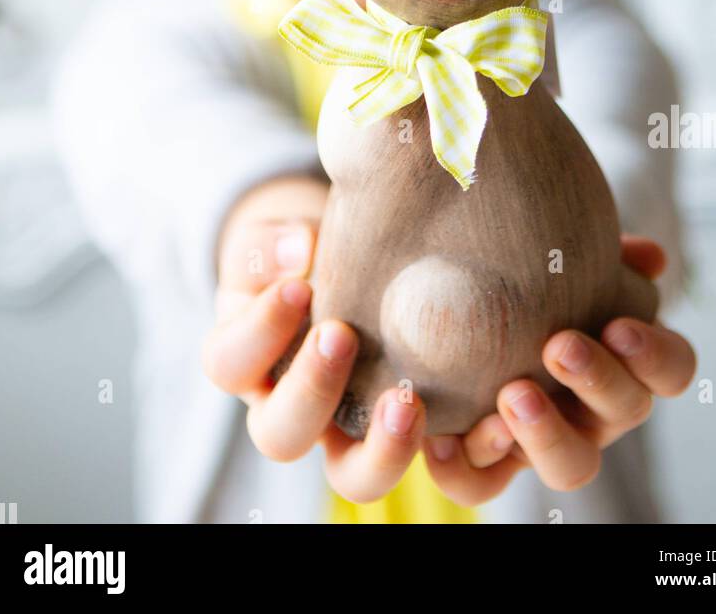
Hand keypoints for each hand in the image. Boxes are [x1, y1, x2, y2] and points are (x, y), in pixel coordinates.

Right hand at [201, 175, 431, 503]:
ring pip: (353, 478)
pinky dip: (458, 458)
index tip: (298, 286)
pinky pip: (431, 472)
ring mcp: (348, 431)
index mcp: (246, 362)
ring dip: (383, 450)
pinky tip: (486, 418)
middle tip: (341, 336)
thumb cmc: (299, 255)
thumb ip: (273, 243)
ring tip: (409, 402)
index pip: (229, 364)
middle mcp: (290, 409)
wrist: (339, 265)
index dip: (260, 331)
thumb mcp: (274, 237)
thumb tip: (302, 250)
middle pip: (281, 436)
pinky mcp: (408, 435)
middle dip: (312, 390)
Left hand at [421, 235, 696, 505]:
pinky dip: (459, 465)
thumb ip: (600, 253)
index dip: (655, 355)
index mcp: (626, 360)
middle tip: (558, 346)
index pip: (672, 368)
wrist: (449, 306)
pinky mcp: (489, 465)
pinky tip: (436, 430)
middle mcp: (597, 410)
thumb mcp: (558, 253)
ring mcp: (548, 441)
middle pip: (626, 412)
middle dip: (598, 380)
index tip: (619, 325)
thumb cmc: (524, 275)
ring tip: (509, 395)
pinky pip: (480, 484)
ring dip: (544, 434)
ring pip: (569, 466)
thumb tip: (649, 257)